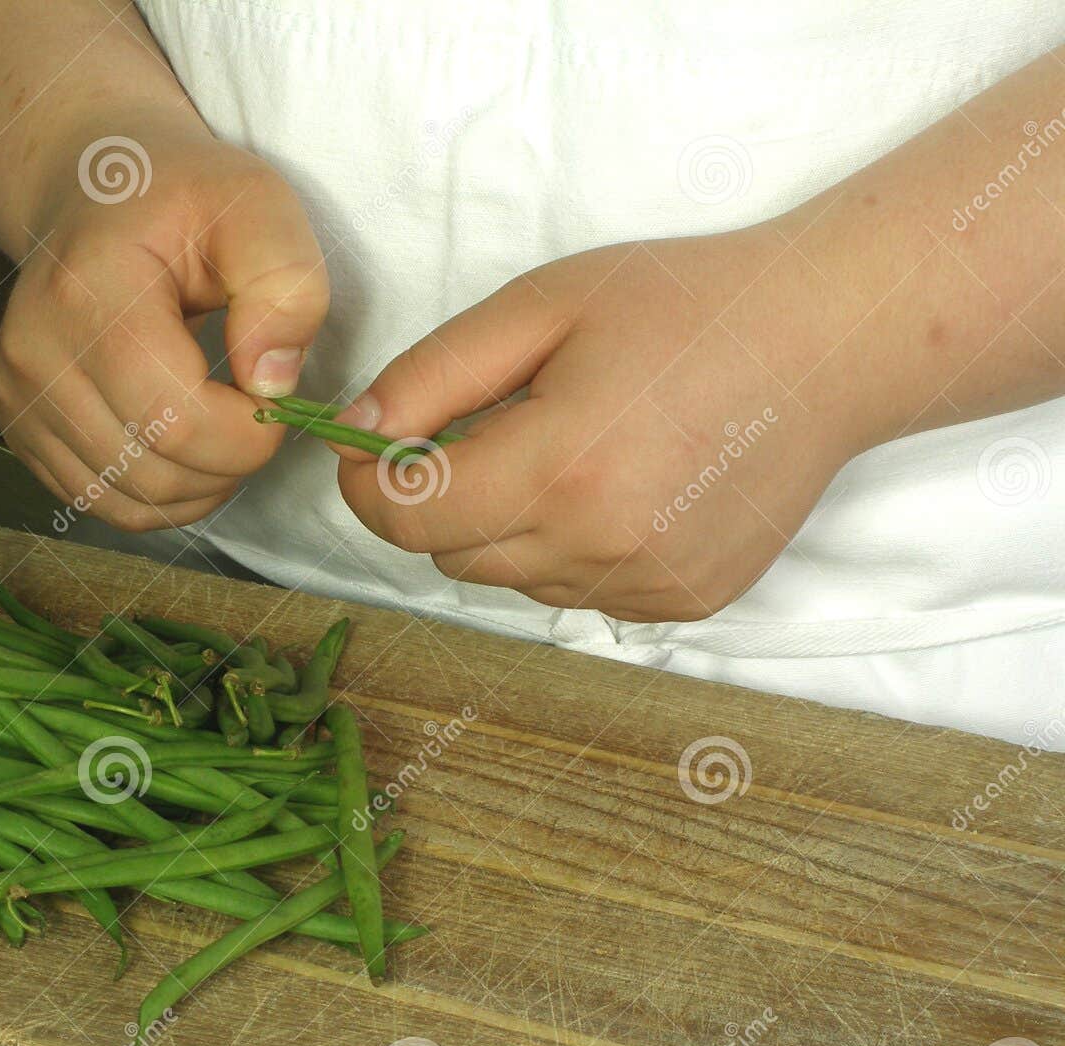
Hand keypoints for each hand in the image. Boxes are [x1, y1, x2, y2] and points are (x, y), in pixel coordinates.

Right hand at [0, 119, 327, 530]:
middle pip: (155, 471)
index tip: (274, 396)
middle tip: (254, 412)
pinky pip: (102, 505)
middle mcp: (36, 354)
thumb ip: (286, 285)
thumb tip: (271, 383)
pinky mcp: (21, 431)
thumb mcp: (256, 206)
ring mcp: (19, 398)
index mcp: (89, 293)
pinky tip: (185, 447)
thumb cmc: (180, 198)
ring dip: (199, 487)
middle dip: (230, 463)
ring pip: (130, 503)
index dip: (247, 433)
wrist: (95, 194)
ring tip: (224, 429)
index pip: (176, 419)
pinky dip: (159, 496)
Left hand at [333, 226, 891, 621]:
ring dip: (507, 527)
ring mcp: (645, 587)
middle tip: (487, 427)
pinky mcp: (681, 605)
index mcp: (558, 471)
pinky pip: (577, 592)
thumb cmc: (683, 305)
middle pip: (450, 556)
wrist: (825, 344)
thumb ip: (432, 375)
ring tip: (571, 449)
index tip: (368, 450)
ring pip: (512, 580)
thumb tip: (354, 433)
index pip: (405, 518)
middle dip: (440, 499)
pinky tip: (620, 484)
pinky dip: (570, 549)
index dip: (367, 485)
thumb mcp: (540, 307)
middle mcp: (600, 549)